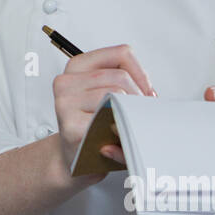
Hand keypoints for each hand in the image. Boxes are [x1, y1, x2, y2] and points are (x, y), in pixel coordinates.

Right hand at [52, 43, 154, 177]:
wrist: (76, 160)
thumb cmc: (96, 127)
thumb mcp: (105, 94)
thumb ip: (123, 82)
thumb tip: (148, 92)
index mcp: (77, 66)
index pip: (121, 53)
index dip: (141, 74)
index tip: (145, 92)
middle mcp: (66, 82)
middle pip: (121, 76)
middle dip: (138, 97)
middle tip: (139, 114)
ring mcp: (66, 103)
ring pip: (115, 94)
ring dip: (130, 112)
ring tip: (127, 125)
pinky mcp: (71, 125)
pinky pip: (108, 117)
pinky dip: (121, 127)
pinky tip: (117, 136)